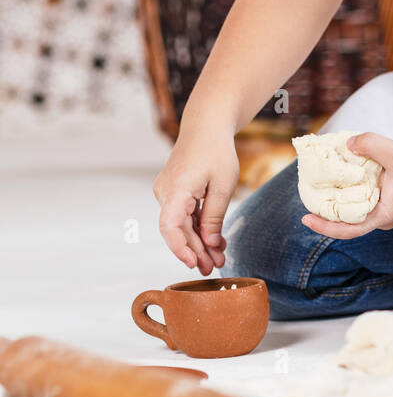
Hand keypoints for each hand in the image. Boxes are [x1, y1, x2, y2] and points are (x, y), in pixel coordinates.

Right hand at [153, 134, 239, 273]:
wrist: (206, 127)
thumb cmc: (217, 151)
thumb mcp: (223, 185)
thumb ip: (214, 216)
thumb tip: (210, 244)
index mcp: (176, 189)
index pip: (170, 227)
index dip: (180, 249)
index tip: (193, 264)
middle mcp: (166, 192)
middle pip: (178, 230)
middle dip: (196, 251)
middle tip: (213, 269)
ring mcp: (168, 192)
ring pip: (181, 224)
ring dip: (198, 242)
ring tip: (217, 260)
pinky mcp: (174, 192)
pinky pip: (184, 215)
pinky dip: (198, 227)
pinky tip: (214, 242)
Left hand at [299, 133, 392, 240]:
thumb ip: (372, 145)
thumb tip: (348, 143)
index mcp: (383, 216)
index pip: (348, 230)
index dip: (325, 226)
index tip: (305, 218)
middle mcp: (381, 215)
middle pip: (346, 220)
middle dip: (325, 210)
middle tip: (305, 196)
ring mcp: (384, 206)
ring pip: (353, 206)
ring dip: (336, 197)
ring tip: (317, 184)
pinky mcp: (387, 194)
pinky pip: (361, 194)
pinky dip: (349, 185)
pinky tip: (340, 171)